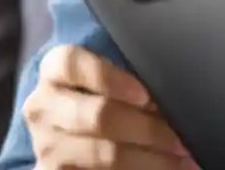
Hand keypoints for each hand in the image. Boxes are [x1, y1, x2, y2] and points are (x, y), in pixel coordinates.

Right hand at [23, 45, 195, 168]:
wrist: (71, 136)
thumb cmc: (103, 96)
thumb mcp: (111, 79)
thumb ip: (131, 80)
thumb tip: (172, 94)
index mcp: (55, 70)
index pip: (73, 64)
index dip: (110, 78)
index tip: (145, 94)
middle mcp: (42, 106)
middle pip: (98, 115)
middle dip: (147, 128)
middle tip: (181, 137)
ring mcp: (44, 144)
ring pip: (105, 154)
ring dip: (150, 158)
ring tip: (181, 159)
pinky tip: (165, 169)